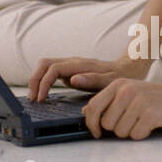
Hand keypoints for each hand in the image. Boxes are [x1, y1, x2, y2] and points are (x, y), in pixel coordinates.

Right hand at [27, 54, 148, 101]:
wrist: (128, 68)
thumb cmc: (120, 76)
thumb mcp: (110, 81)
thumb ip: (92, 80)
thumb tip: (73, 80)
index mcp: (80, 64)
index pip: (54, 68)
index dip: (44, 83)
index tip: (42, 98)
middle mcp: (72, 62)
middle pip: (44, 63)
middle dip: (35, 80)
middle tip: (33, 99)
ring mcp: (70, 65)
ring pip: (45, 66)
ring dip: (36, 79)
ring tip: (34, 97)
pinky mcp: (69, 70)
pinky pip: (50, 72)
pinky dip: (42, 81)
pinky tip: (42, 94)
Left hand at [83, 78, 161, 139]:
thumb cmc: (155, 97)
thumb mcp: (130, 92)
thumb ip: (108, 101)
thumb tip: (87, 111)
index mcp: (118, 84)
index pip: (93, 107)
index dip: (91, 124)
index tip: (97, 132)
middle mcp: (127, 91)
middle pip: (107, 124)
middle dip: (117, 129)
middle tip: (132, 122)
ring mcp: (140, 102)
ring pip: (121, 132)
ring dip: (131, 132)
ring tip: (143, 122)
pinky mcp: (152, 114)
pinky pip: (136, 135)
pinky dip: (143, 134)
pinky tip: (151, 125)